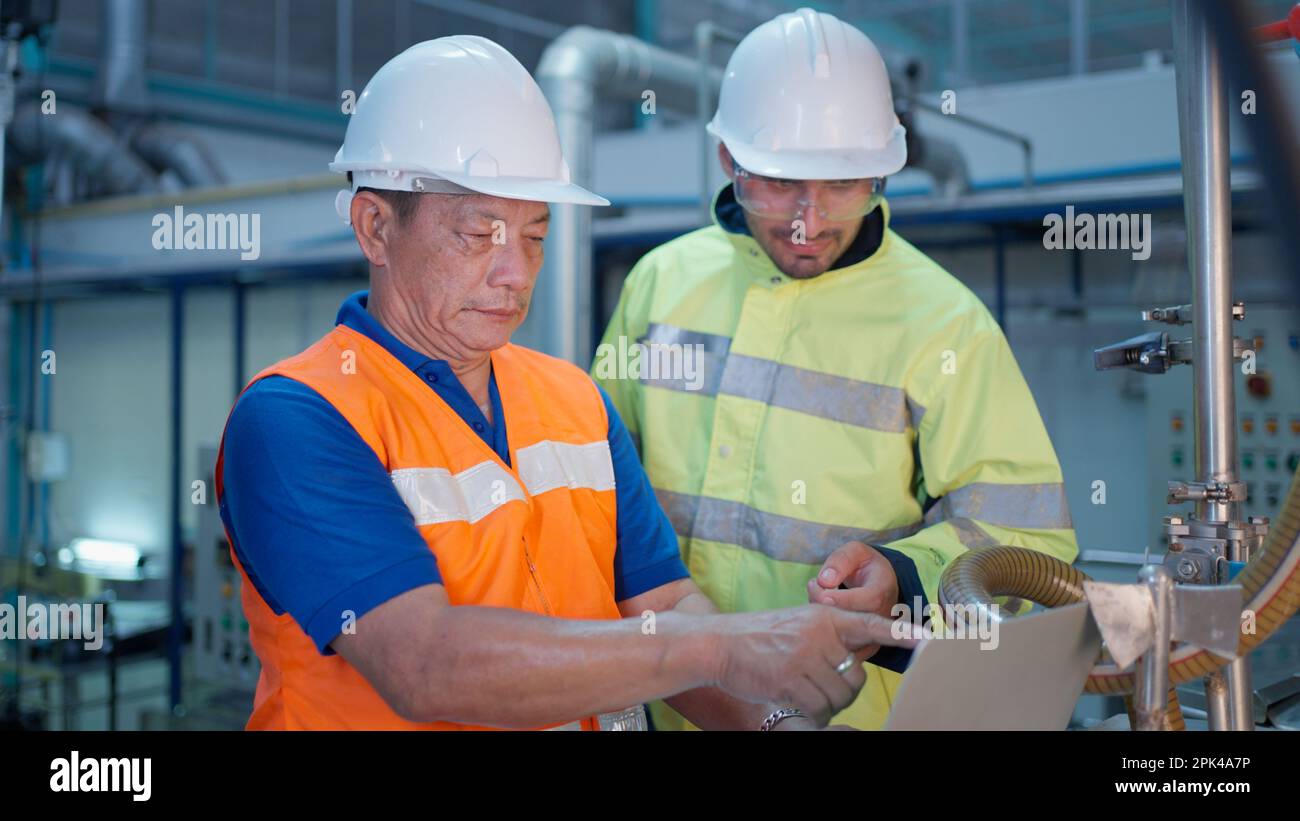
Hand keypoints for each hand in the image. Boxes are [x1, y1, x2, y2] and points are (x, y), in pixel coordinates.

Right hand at [709, 604, 917, 725]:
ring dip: (826, 704)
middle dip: (842, 690)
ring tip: (802, 693)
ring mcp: (805, 656)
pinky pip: (819, 709)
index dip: (902, 634)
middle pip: (857, 677)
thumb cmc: (760, 638)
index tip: (931, 641)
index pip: (871, 624)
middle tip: (818, 687)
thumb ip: (828, 638)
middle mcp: (820, 634)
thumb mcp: (799, 624)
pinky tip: (795, 702)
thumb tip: (853, 665)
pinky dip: (811, 713)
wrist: (718, 643)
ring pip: (840, 696)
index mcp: (825, 616)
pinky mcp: (791, 679)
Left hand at [807, 541, 900, 660]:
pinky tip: (818, 614)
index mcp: (883, 590)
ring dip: (824, 620)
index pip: (864, 600)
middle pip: (852, 620)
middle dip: (825, 607)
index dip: (837, 597)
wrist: (878, 582)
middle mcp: (884, 616)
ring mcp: (876, 634)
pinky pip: (842, 647)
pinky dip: (825, 633)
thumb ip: (841, 561)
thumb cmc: (864, 565)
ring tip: (815, 596)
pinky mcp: (865, 647)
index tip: (816, 586)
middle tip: (812, 588)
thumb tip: (825, 580)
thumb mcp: (855, 552)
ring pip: (845, 636)